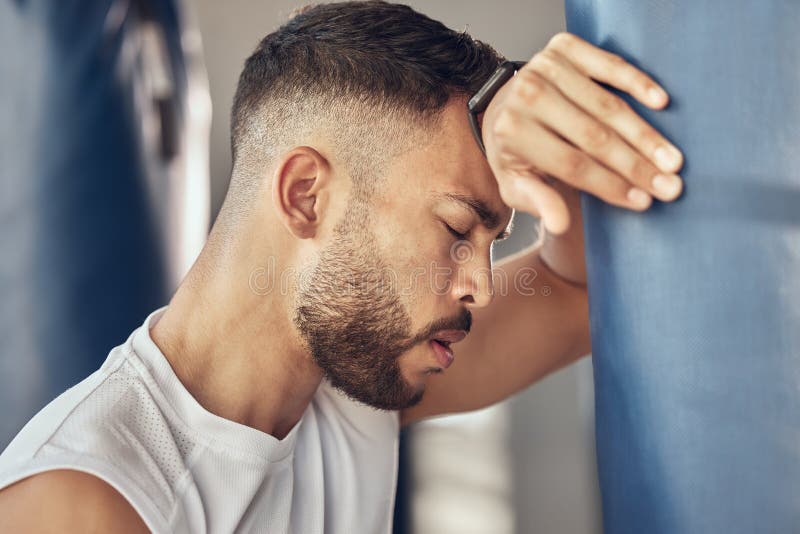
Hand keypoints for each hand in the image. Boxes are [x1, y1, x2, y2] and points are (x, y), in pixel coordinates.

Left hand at [482, 32, 683, 234]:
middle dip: (637, 165)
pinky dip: (637, 82)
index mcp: (511, 132)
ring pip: (607, 106)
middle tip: (670, 185)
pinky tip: (661, 103)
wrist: (503, 106)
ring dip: (645, 134)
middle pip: (593, 137)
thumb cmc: (516, 153)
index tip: (644, 202)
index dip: (610, 185)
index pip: (572, 165)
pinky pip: (610, 65)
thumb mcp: (517, 185)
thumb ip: (538, 203)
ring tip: (673, 159)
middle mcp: (526, 95)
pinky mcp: (564, 46)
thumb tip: (558, 225)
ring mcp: (545, 66)